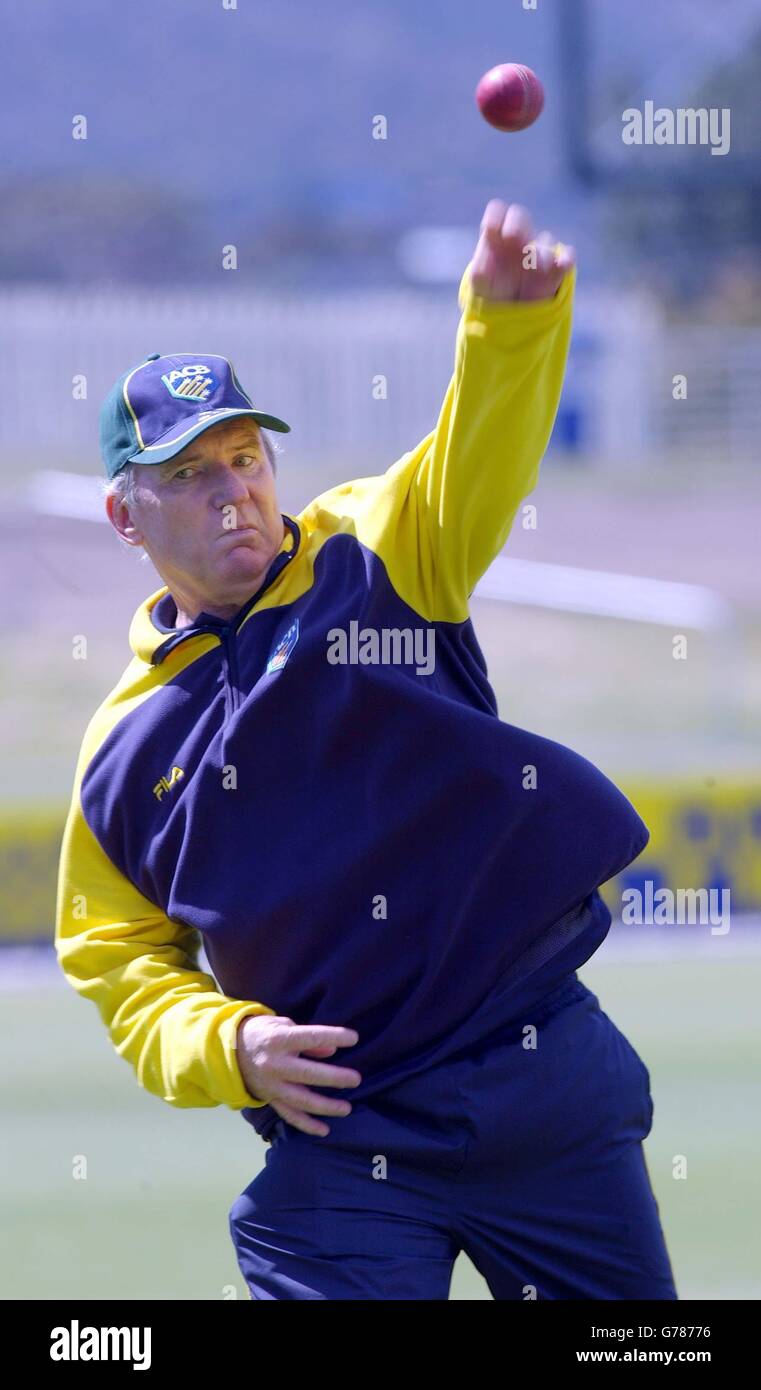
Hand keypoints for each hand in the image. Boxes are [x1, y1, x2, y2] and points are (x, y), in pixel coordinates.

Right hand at [236, 1015, 361, 1136]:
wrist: (229, 1051)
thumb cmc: (263, 1033)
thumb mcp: (283, 1025)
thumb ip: (308, 1040)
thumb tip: (331, 1051)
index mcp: (278, 1040)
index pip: (310, 1037)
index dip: (333, 1036)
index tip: (353, 1038)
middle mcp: (274, 1064)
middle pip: (307, 1074)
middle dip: (334, 1078)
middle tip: (356, 1079)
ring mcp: (271, 1085)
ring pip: (300, 1100)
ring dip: (325, 1106)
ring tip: (346, 1109)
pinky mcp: (269, 1099)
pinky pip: (289, 1115)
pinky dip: (306, 1124)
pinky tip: (324, 1130)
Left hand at [468, 200, 574, 302]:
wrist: (511, 306)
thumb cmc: (492, 287)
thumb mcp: (480, 284)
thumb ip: (478, 274)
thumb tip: (481, 269)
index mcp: (497, 235)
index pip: (497, 212)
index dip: (495, 217)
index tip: (489, 230)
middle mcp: (518, 237)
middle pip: (519, 217)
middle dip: (516, 224)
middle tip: (511, 237)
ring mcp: (538, 250)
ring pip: (544, 240)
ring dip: (539, 251)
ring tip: (534, 266)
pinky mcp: (555, 266)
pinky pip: (566, 256)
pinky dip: (566, 258)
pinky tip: (563, 264)